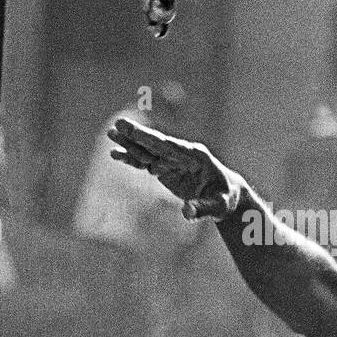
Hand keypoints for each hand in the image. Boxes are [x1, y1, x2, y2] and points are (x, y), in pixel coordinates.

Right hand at [108, 117, 242, 220]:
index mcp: (197, 156)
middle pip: (156, 143)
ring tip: (110, 133)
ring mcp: (172, 160)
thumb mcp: (219, 207)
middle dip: (137, 134)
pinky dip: (131, 158)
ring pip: (148, 150)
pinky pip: (145, 162)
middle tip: (118, 123)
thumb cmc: (225, 200)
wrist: (225, 196)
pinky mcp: (165, 168)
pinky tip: (116, 154)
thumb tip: (186, 213)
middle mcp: (183, 154)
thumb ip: (203, 209)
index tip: (137, 131)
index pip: (170, 146)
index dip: (152, 139)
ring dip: (129, 143)